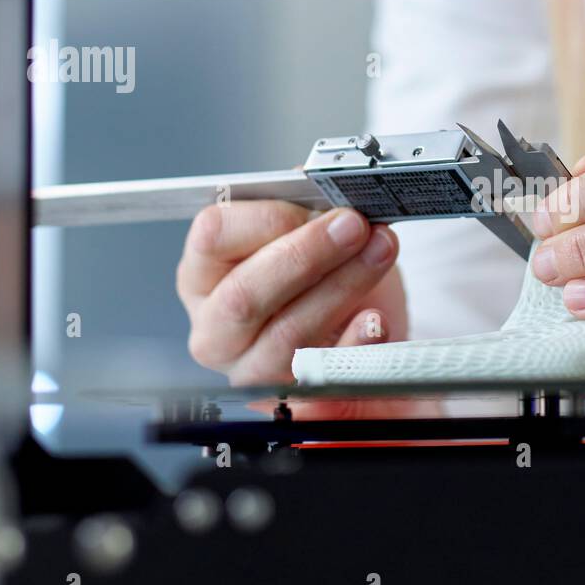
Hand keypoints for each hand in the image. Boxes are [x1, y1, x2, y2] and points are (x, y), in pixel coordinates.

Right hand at [177, 202, 406, 385]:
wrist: (361, 324)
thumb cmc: (322, 273)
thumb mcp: (308, 231)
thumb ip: (306, 207)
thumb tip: (322, 184)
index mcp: (204, 275)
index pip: (212, 238)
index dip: (266, 218)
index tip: (316, 205)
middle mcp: (216, 328)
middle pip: (246, 295)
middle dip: (307, 255)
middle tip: (354, 225)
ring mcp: (251, 368)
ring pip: (287, 334)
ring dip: (341, 287)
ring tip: (380, 251)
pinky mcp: (295, 400)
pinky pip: (322, 377)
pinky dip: (353, 345)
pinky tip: (376, 318)